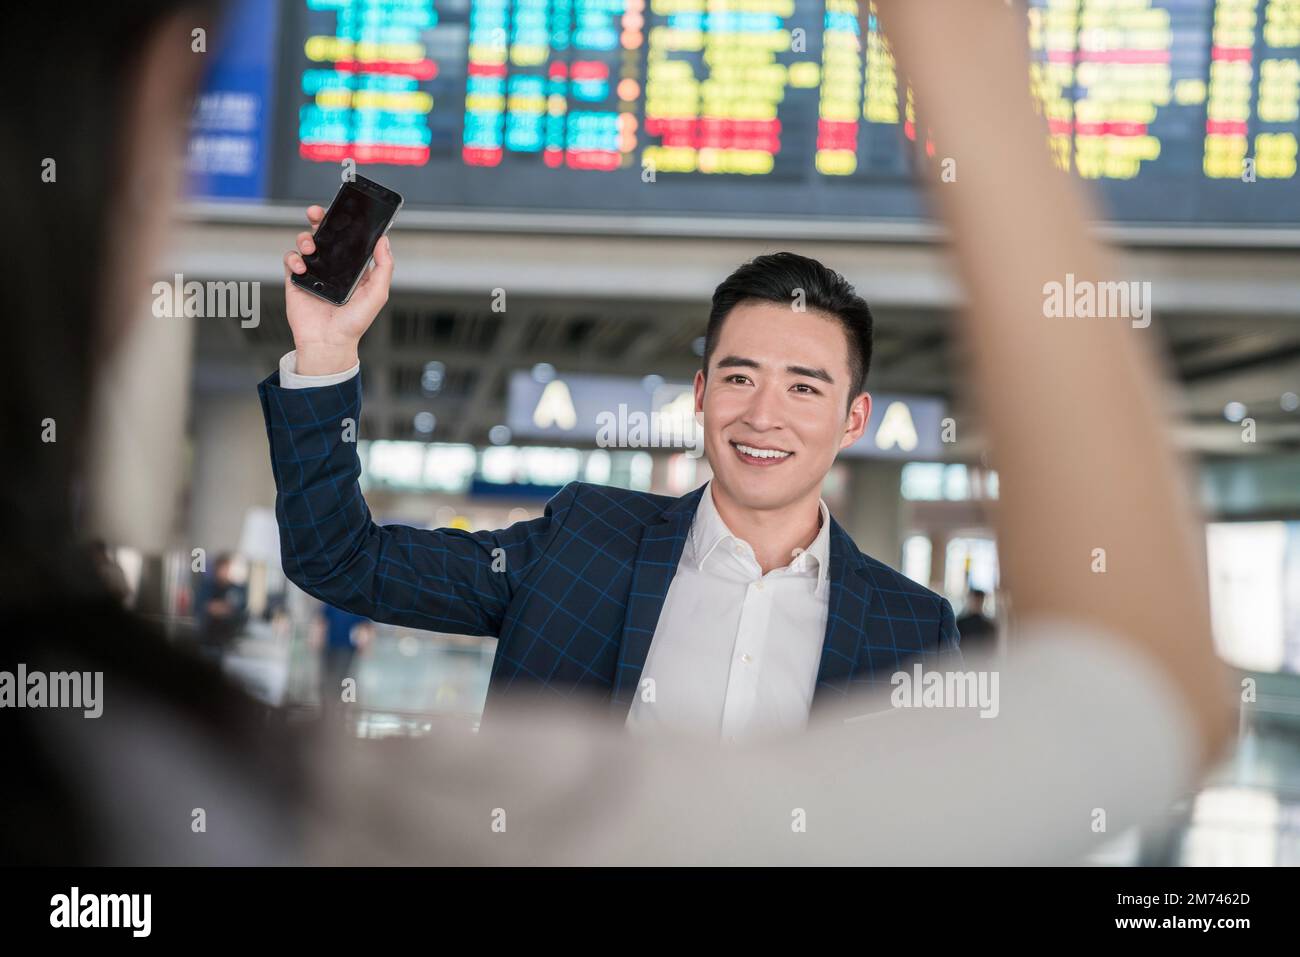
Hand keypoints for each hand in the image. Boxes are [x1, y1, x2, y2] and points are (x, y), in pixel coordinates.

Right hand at [283, 204, 394, 375]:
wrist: (328, 342)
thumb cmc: (354, 323)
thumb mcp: (377, 294)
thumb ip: (384, 267)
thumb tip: (384, 240)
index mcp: (353, 267)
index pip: (349, 239)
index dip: (346, 223)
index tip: (345, 211)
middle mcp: (333, 267)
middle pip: (325, 234)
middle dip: (320, 219)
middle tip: (317, 213)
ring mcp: (314, 272)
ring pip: (306, 242)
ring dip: (306, 237)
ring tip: (311, 246)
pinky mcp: (296, 280)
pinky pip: (291, 259)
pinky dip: (293, 258)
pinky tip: (302, 268)